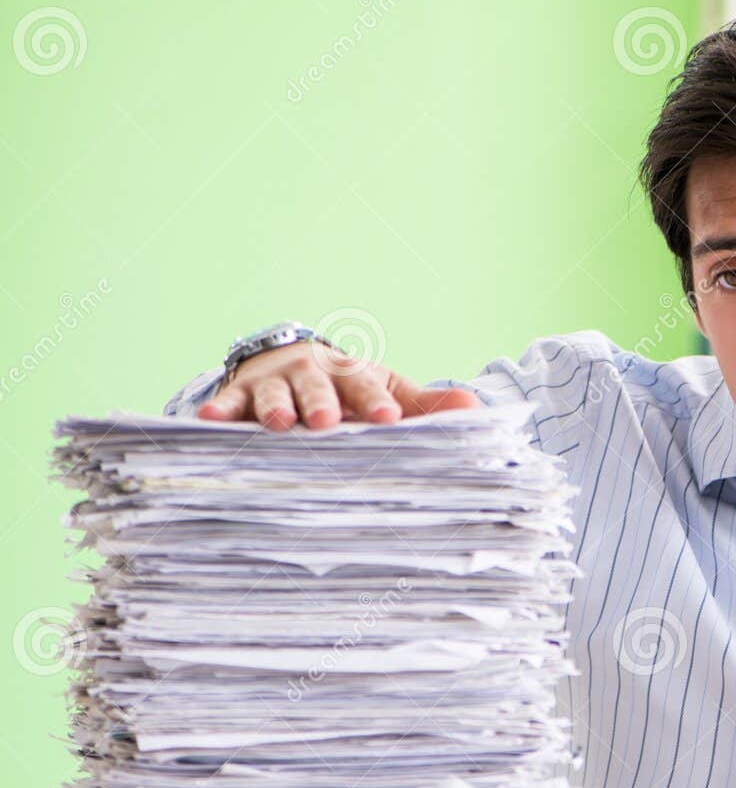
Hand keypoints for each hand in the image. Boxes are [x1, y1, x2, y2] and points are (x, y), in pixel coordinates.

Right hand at [196, 341, 480, 430]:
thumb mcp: (384, 392)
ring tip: (279, 423)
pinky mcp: (240, 395)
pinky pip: (230, 404)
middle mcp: (310, 373)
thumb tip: (474, 407)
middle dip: (322, 403)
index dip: (375, 402)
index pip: (365, 386)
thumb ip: (425, 405)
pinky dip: (220, 411)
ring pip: (274, 394)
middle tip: (328, 422)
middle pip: (317, 387)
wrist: (292, 364)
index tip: (389, 420)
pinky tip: (208, 420)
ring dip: (275, 407)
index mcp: (349, 373)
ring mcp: (274, 383)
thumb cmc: (347, 388)